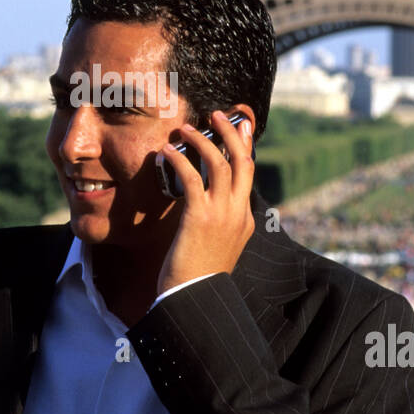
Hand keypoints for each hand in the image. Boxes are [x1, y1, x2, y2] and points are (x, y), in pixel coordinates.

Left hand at [156, 110, 255, 295]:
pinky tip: (166, 151)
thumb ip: (216, 223)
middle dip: (231, 132)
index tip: (237, 127)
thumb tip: (201, 204)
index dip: (242, 146)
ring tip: (185, 128)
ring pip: (220, 163)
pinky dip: (180, 159)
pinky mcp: (200, 217)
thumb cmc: (197, 277)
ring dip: (202, 140)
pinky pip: (192, 178)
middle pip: (243, 161)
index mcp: (245, 219)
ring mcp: (223, 214)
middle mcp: (239, 213)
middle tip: (217, 114)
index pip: (247, 173)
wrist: (193, 300)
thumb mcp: (216, 247)